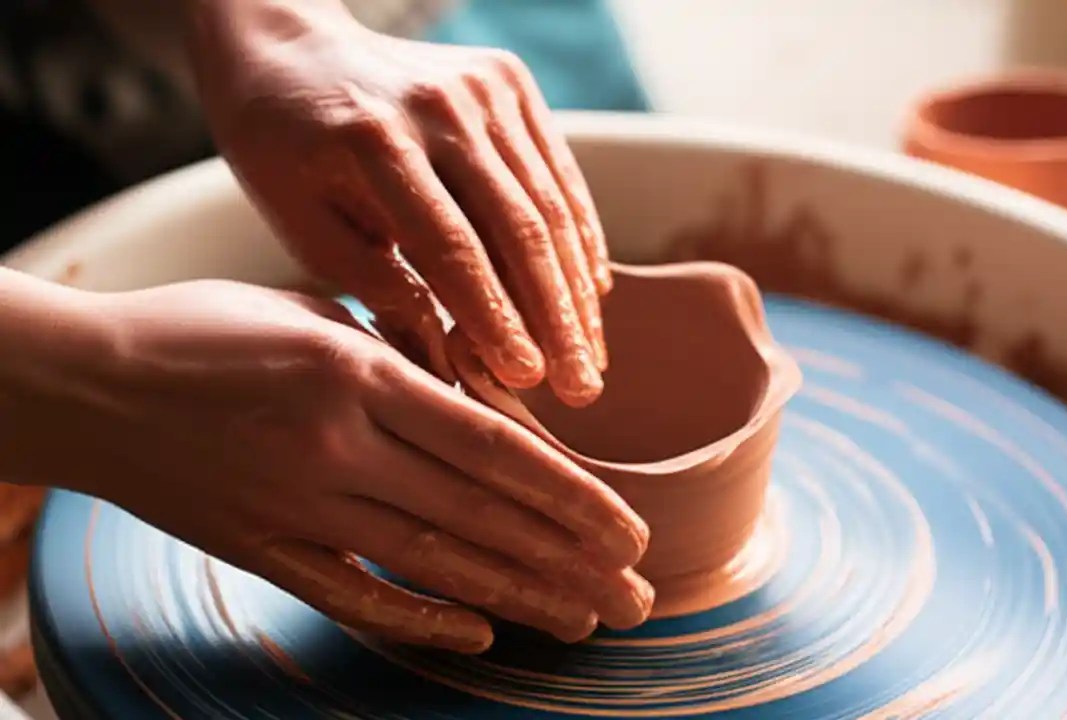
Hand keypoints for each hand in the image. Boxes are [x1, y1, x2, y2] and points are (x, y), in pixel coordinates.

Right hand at [12, 280, 650, 650]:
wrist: (84, 382)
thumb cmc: (203, 330)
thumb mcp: (311, 313)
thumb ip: (400, 355)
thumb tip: (485, 397)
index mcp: (360, 374)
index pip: (496, 449)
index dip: (575, 497)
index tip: (634, 532)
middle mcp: (338, 446)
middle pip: (482, 517)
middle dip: (571, 561)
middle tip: (638, 598)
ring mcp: (297, 506)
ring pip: (433, 564)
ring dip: (520, 598)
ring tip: (586, 623)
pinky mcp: (259, 550)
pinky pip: (352, 594)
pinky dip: (419, 618)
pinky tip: (481, 635)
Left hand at [186, 0, 610, 406]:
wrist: (289, 43)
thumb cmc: (282, 146)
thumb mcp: (299, 221)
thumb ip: (372, 284)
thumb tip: (445, 357)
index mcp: (374, 139)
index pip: (451, 245)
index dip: (495, 317)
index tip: (526, 378)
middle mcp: (440, 106)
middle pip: (518, 227)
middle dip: (556, 317)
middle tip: (581, 388)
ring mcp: (483, 88)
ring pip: (550, 204)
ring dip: (576, 288)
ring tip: (591, 356)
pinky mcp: (509, 82)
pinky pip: (558, 172)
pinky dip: (579, 236)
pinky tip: (591, 294)